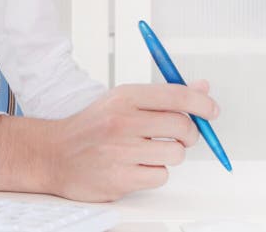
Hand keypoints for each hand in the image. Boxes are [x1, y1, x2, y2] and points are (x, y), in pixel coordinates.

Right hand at [46, 78, 216, 200]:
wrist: (54, 154)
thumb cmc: (91, 127)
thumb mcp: (121, 101)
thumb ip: (163, 96)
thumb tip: (200, 88)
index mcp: (124, 96)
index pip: (176, 95)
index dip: (201, 102)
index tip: (212, 109)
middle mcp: (123, 121)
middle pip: (183, 127)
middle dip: (189, 134)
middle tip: (179, 135)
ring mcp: (122, 151)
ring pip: (176, 154)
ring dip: (170, 155)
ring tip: (150, 151)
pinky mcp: (121, 179)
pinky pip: (161, 177)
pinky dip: (155, 173)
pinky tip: (137, 166)